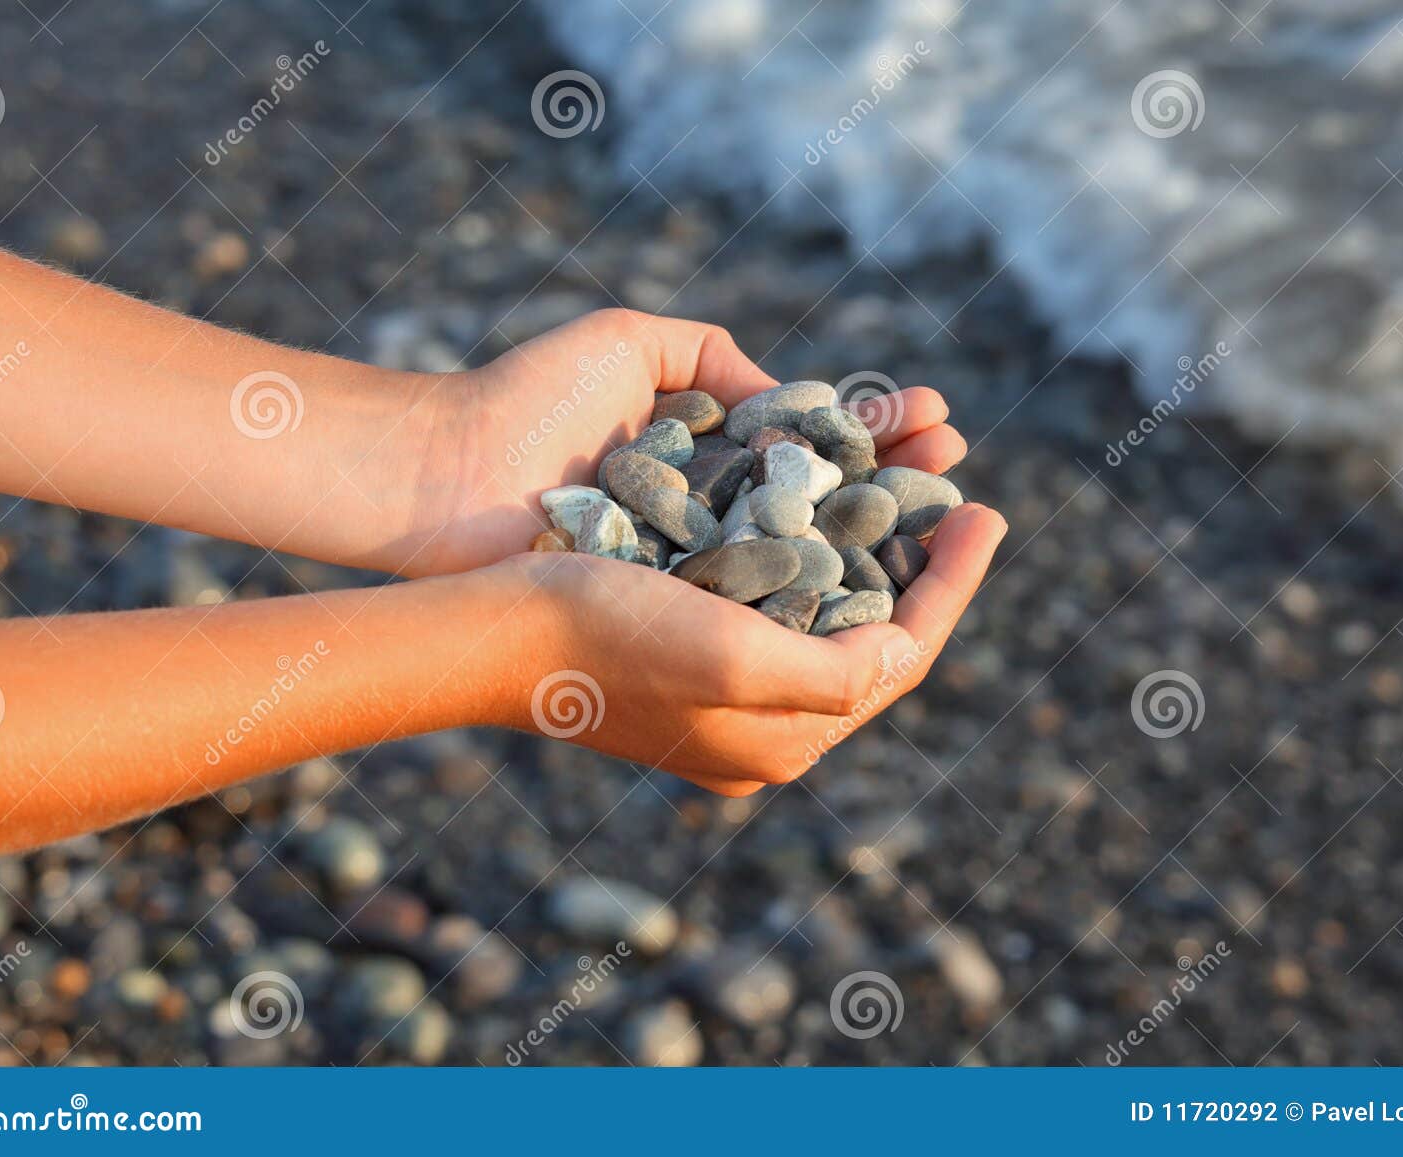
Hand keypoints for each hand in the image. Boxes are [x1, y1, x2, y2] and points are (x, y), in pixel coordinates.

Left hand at [358, 308, 969, 576]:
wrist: (444, 477)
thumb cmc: (527, 405)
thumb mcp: (633, 347)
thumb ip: (715, 357)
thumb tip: (792, 401)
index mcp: (705, 465)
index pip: (814, 449)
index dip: (879, 434)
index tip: (937, 414)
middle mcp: (709, 530)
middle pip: (830, 510)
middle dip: (902, 483)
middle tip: (958, 462)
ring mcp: (697, 585)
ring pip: (818, 566)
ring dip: (888, 536)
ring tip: (953, 502)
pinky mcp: (681, 630)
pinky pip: (776, 617)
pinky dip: (836, 593)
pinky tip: (891, 568)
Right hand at [485, 502, 1007, 794]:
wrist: (496, 628)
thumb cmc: (609, 638)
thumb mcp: (736, 664)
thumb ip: (838, 675)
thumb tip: (905, 651)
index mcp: (784, 739)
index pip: (901, 656)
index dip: (954, 583)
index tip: (989, 510)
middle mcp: (763, 723)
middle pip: (873, 632)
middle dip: (921, 559)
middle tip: (958, 489)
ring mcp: (727, 687)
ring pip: (830, 609)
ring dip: (874, 546)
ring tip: (910, 484)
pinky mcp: (693, 647)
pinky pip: (782, 594)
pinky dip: (815, 546)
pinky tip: (829, 503)